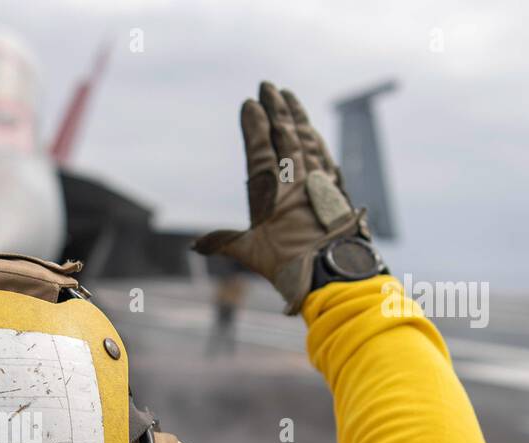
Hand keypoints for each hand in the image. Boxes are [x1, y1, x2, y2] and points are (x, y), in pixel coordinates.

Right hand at [194, 82, 368, 313]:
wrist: (332, 270)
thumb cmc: (287, 263)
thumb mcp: (249, 252)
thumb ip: (222, 242)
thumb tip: (195, 246)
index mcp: (271, 188)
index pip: (261, 146)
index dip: (255, 123)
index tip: (250, 103)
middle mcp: (296, 176)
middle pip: (286, 133)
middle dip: (276, 108)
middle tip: (269, 86)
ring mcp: (318, 179)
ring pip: (307, 138)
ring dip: (297, 116)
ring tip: (289, 97)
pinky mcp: (334, 187)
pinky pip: (324, 154)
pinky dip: (316, 138)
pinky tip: (313, 131)